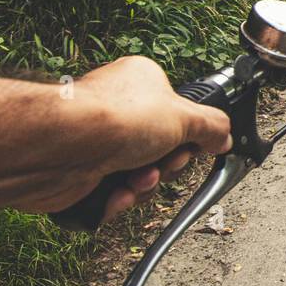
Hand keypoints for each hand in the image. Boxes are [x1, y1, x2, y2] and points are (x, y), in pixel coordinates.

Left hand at [41, 56, 232, 222]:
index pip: (178, 115)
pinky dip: (119, 200)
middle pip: (162, 151)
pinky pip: (115, 196)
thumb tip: (226, 136)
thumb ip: (212, 127)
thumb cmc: (112, 119)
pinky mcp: (82, 175)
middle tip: (162, 164)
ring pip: (140, 177)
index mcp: (142, 85)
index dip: (189, 137)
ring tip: (133, 180)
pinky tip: (115, 193)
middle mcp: (119, 112)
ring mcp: (99, 144)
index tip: (195, 147)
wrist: (60, 149)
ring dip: (143, 186)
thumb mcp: (183, 117)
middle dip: (165, 166)